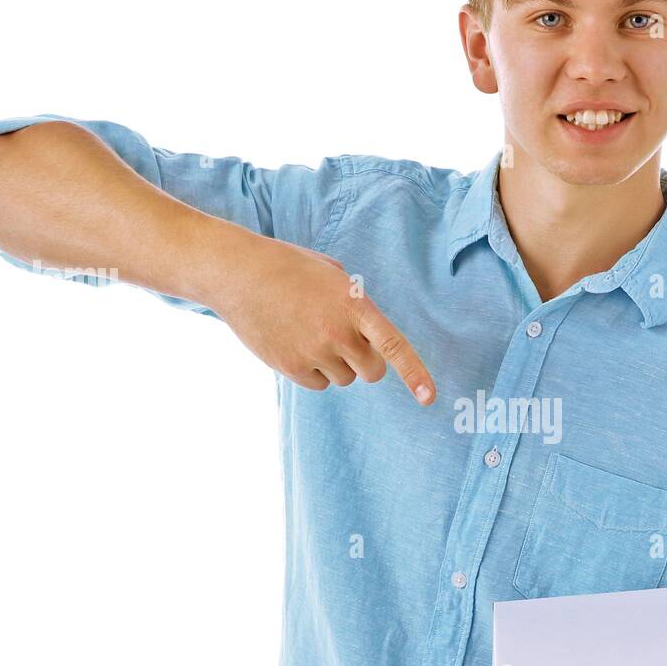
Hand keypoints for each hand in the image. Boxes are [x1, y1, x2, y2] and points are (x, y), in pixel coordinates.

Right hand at [202, 229, 435, 402]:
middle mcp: (338, 333)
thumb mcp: (331, 273)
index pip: (394, 346)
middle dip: (364, 362)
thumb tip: (367, 333)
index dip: (414, 374)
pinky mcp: (290, 367)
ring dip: (335, 364)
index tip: (429, 398)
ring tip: (308, 332)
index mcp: (355, 305)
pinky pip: (318, 384)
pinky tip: (294, 343)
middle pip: (371, 372)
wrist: (237, 273)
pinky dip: (312, 372)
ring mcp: (313, 352)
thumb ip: (356, 302)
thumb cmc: (287, 267)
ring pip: (343, 379)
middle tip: (344, 341)